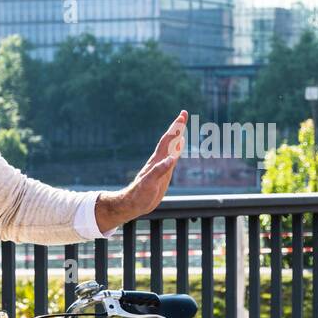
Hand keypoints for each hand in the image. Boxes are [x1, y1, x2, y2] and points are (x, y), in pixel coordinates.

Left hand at [95, 111, 186, 232]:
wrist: (133, 204)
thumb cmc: (139, 195)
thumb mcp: (149, 184)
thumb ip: (159, 171)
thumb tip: (171, 158)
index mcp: (157, 160)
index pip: (168, 140)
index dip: (175, 127)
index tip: (182, 115)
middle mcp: (159, 160)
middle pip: (169, 139)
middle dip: (177, 126)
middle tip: (184, 113)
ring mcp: (161, 165)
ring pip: (171, 147)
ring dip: (177, 135)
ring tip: (182, 126)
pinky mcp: (163, 173)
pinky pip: (172, 157)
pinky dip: (177, 149)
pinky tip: (179, 146)